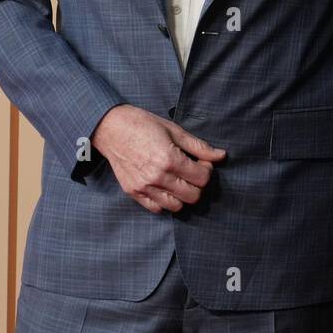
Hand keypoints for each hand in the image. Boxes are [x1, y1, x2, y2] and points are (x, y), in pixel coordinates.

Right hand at [91, 105, 225, 213]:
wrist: (111, 128)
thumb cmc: (143, 124)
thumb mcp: (174, 130)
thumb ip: (199, 146)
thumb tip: (221, 156)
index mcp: (169, 159)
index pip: (202, 178)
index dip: (207, 170)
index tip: (201, 162)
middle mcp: (157, 177)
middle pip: (193, 196)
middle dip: (198, 184)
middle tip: (192, 171)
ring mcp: (144, 187)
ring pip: (176, 207)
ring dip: (182, 195)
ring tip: (178, 179)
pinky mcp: (133, 192)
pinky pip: (157, 209)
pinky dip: (165, 201)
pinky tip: (164, 186)